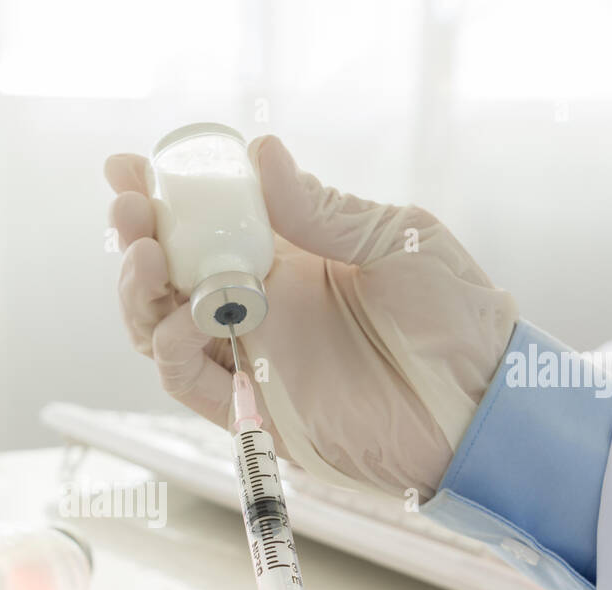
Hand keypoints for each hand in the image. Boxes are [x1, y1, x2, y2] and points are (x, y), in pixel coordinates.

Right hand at [106, 137, 516, 498]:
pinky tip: (175, 323)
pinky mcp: (254, 411)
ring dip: (141, 292)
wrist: (483, 404)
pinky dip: (169, 353)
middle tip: (129, 213)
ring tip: (144, 256)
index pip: (208, 224)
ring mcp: (252, 358)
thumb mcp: (396, 239)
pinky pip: (190, 383)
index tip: (129, 168)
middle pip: (171, 274)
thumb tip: (262, 156)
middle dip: (138, 238)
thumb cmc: (455, 317)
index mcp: (288, 259)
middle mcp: (259, 307)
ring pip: (163, 327)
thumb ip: (322, 209)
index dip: (163, 196)